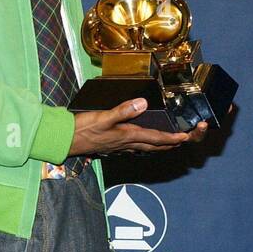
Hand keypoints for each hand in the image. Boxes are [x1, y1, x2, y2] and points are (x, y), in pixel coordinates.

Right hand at [70, 98, 209, 155]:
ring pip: (147, 148)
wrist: (65, 140)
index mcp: (128, 136)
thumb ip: (123, 110)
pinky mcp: (114, 146)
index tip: (187, 136)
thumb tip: (143, 104)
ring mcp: (121, 146)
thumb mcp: (103, 117)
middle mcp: (127, 143)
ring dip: (162, 145)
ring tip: (173, 142)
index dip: (173, 137)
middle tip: (187, 138)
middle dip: (173, 143)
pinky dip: (147, 145)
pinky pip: (136, 147)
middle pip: (156, 146)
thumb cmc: (83, 130)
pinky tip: (145, 142)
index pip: (157, 138)